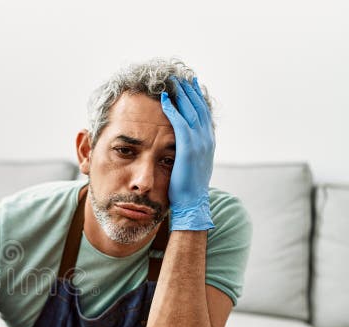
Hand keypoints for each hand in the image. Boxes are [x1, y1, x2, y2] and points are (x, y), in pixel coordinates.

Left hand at [161, 77, 214, 230]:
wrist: (192, 202)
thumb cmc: (187, 187)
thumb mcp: (191, 164)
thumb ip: (189, 151)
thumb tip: (183, 146)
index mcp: (208, 141)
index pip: (203, 113)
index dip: (197, 98)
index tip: (190, 85)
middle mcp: (206, 138)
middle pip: (199, 107)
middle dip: (190, 91)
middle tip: (182, 76)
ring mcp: (199, 142)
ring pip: (191, 111)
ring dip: (182, 94)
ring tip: (173, 81)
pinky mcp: (188, 148)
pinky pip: (179, 122)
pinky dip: (172, 109)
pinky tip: (164, 98)